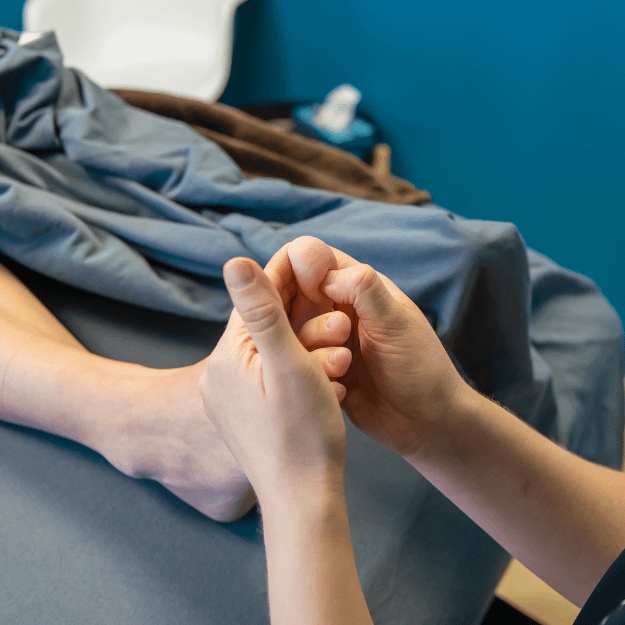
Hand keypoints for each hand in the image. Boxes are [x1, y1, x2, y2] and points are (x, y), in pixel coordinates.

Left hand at [198, 247, 352, 505]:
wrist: (302, 499)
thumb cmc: (303, 433)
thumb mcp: (287, 364)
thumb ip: (262, 311)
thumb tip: (233, 261)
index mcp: (225, 358)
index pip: (254, 301)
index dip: (282, 275)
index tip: (308, 255)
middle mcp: (218, 376)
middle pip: (263, 327)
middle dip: (301, 316)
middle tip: (334, 307)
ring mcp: (229, 399)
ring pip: (270, 353)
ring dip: (304, 344)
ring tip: (337, 344)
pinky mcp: (243, 415)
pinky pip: (270, 377)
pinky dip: (296, 369)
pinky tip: (322, 373)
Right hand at [287, 236, 467, 457]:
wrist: (427, 422)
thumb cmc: (420, 366)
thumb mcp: (395, 321)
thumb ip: (361, 288)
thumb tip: (319, 270)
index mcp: (356, 286)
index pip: (308, 258)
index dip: (291, 266)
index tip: (293, 289)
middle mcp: (335, 309)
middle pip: (290, 294)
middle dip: (298, 313)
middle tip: (334, 334)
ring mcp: (325, 341)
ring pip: (290, 332)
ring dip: (314, 347)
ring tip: (347, 363)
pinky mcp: (319, 370)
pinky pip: (297, 363)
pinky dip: (314, 372)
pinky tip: (342, 386)